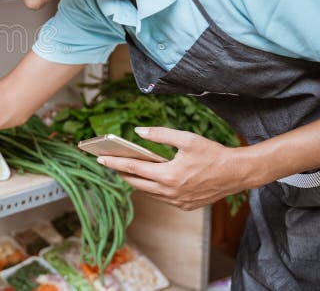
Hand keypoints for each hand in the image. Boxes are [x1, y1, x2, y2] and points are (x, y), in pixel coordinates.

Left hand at [97, 127, 249, 210]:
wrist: (237, 174)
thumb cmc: (212, 153)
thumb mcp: (186, 139)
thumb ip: (160, 134)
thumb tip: (138, 132)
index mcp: (169, 175)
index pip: (133, 169)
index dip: (114, 163)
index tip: (99, 158)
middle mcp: (171, 192)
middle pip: (136, 183)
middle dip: (120, 172)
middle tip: (108, 163)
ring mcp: (178, 202)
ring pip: (148, 192)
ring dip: (135, 181)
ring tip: (124, 169)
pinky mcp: (185, 206)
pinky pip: (161, 197)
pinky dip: (152, 188)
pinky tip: (148, 178)